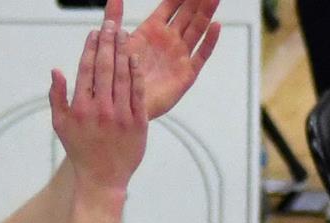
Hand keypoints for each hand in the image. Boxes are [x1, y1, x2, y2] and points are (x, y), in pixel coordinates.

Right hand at [51, 19, 149, 193]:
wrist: (103, 179)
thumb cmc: (80, 150)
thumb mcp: (60, 125)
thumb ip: (56, 96)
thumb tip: (56, 70)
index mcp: (80, 107)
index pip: (86, 69)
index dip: (91, 48)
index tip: (95, 32)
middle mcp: (100, 109)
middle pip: (105, 68)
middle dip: (108, 42)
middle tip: (111, 23)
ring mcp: (121, 116)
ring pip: (123, 77)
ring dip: (123, 52)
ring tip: (124, 35)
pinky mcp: (138, 123)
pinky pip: (138, 93)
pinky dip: (137, 74)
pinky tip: (136, 59)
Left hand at [124, 0, 221, 118]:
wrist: (123, 105)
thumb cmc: (118, 76)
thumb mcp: (115, 41)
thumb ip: (114, 16)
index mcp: (152, 31)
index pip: (170, 7)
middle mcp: (169, 42)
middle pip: (188, 15)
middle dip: (197, 1)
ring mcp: (179, 56)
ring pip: (197, 30)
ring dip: (206, 14)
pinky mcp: (186, 74)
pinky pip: (201, 54)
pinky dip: (209, 41)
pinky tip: (215, 26)